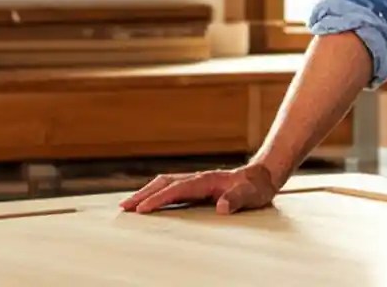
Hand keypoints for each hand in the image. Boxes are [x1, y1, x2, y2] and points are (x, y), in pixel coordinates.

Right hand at [118, 163, 278, 214]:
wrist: (262, 178)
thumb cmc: (256, 188)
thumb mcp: (251, 195)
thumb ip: (237, 199)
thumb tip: (221, 207)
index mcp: (207, 180)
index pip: (177, 189)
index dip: (159, 199)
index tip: (142, 209)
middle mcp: (198, 178)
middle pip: (165, 183)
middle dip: (143, 194)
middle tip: (124, 207)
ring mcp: (195, 181)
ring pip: (165, 184)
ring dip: (146, 192)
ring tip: (128, 205)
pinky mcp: (196, 186)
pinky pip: (170, 188)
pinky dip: (155, 193)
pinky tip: (148, 202)